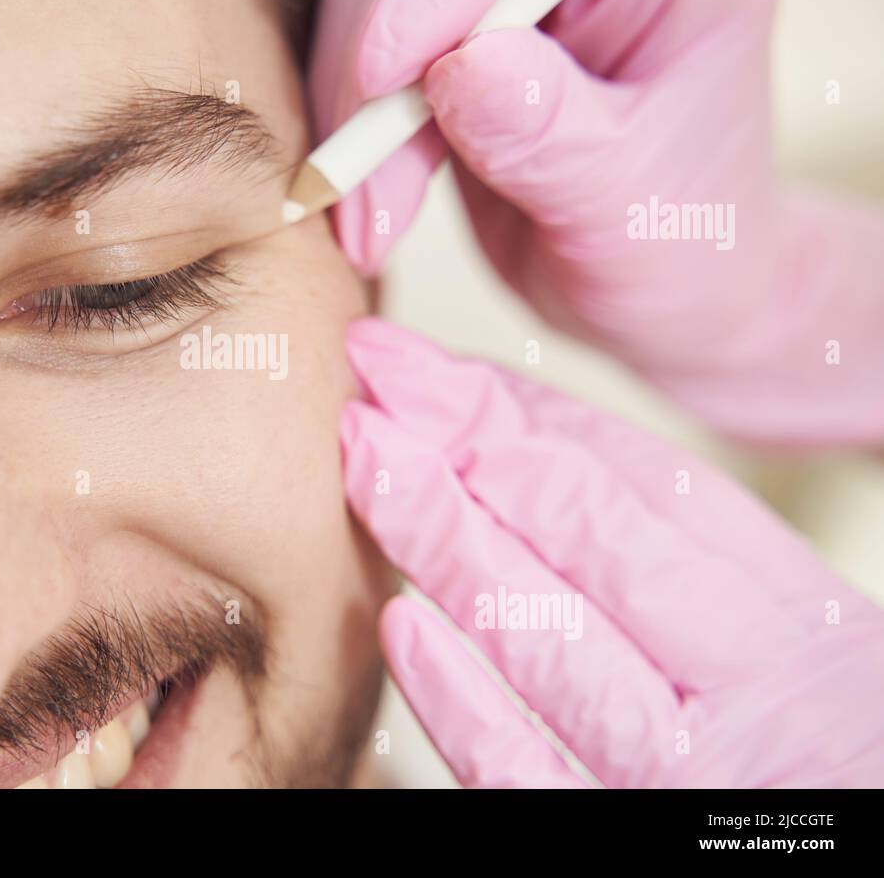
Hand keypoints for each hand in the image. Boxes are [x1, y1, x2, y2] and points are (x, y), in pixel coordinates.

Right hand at [312, 0, 883, 444]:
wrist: (659, 289)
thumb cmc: (681, 251)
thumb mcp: (631, 212)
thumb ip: (554, 137)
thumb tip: (459, 65)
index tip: (381, 75)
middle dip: (376, 54)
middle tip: (358, 184)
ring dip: (351, 104)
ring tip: (370, 221)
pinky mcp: (453, 27)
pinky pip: (364, 42)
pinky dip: (350, 127)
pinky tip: (369, 210)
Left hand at [341, 318, 883, 785]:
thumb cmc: (852, 761)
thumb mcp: (835, 663)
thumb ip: (727, 590)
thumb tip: (568, 485)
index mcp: (806, 629)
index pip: (655, 486)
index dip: (537, 413)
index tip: (447, 369)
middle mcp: (752, 691)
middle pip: (590, 529)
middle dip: (473, 436)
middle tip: (382, 369)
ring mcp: (688, 774)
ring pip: (540, 633)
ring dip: (441, 532)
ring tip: (364, 454)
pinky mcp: (634, 847)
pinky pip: (526, 774)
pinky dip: (459, 701)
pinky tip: (396, 627)